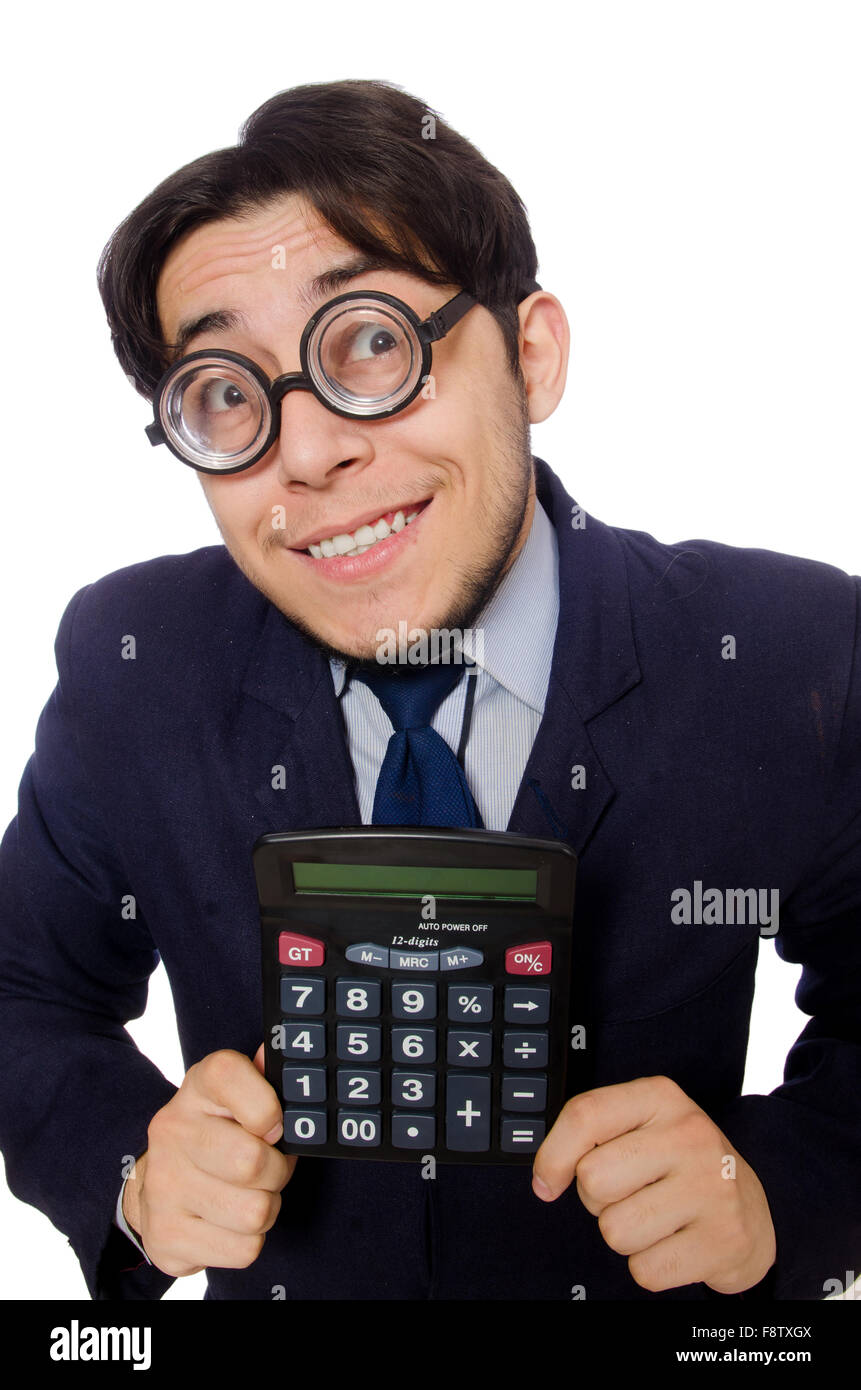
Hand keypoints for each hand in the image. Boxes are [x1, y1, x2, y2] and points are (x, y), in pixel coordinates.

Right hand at [122, 1044, 294, 1276]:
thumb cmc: (219, 1135)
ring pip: (255, 1212)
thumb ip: (262, 1079)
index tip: (272, 1125)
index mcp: (197, 1088)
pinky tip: (229, 1221)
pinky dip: (249, 1241)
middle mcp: (172, 1131)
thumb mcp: (238, 1098)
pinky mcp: (166, 1236)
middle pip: (252, 1161)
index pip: (229, 1074)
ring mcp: (163, 1186)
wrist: (159, 1184)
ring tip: (249, 1194)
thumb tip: (277, 1049)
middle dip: (276, 1171)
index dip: (266, 1105)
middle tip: (268, 1168)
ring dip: (266, 1208)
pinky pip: (244, 1249)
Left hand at [531, 1074, 775, 1293]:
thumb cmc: (679, 1166)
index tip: (548, 1181)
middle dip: (597, 1199)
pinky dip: (650, 1267)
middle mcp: (690, 1134)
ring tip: (656, 1219)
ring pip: (615, 1230)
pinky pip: (644, 1270)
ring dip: (625, 1235)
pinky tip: (675, 1244)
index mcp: (662, 1097)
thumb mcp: (641, 1128)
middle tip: (630, 1194)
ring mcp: (712, 1187)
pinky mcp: (723, 1239)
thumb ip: (590, 1135)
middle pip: (592, 1178)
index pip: (585, 1115)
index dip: (552, 1155)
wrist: (751, 1209)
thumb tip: (544, 1180)